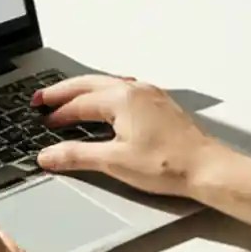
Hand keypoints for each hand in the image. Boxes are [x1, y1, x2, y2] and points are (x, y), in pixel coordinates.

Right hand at [35, 74, 217, 197]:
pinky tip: (105, 101)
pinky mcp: (160, 104)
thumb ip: (76, 155)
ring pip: (108, 83)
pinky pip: (124, 88)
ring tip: (67, 97)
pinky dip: (104, 92)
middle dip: (63, 91)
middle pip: (89, 84)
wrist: (209, 169)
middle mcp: (135, 89)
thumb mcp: (114, 162)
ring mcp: (150, 94)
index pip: (79, 103)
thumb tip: (47, 155)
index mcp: (121, 99)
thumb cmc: (166, 164)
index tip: (42, 121)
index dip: (58, 113)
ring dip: (84, 89)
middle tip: (41, 98)